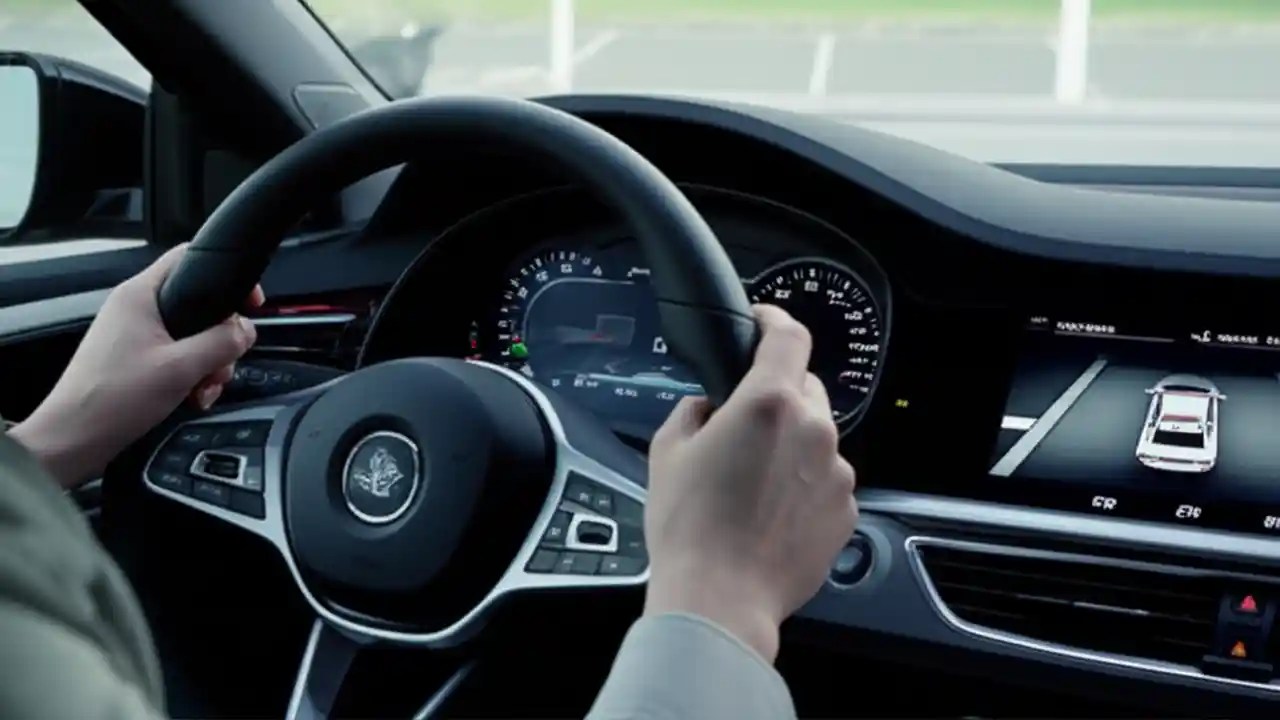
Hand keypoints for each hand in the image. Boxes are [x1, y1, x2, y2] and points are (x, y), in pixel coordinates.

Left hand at [9, 245, 262, 487]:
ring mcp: (135, 335)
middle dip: (221, 338)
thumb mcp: (181, 368)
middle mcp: (136, 309)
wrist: (73, 439)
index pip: (190, 258)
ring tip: (202, 389)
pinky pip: (179, 357)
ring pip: (193, 336)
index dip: (227, 275)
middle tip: (221, 364)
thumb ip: (222, 343)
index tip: (250, 303)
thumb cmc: (114, 399)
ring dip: (209, 364)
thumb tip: (247, 330)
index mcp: (140, 295)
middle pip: (199, 306)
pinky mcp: (136, 360)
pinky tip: (191, 398)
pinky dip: (192, 376)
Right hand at [643, 305, 857, 661]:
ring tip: (751, 483)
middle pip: (804, 387)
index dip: (774, 319)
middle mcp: (813, 429)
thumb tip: (709, 406)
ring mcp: (836, 471)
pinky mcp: (846, 509)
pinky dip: (804, 484)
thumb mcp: (668, 451)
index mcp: (768, 403)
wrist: (720, 599)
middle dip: (775, 396)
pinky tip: (770, 511)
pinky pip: (826, 479)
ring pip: (816, 436)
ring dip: (790, 444)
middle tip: (741, 427)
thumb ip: (694, 411)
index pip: (788, 335)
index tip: (763, 322)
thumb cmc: (690, 529)